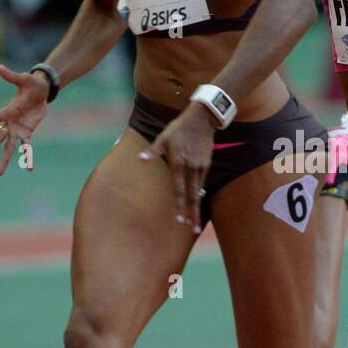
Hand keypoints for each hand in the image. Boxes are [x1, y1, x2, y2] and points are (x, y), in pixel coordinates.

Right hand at [0, 64, 49, 175]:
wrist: (41, 91)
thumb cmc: (30, 84)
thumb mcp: (24, 79)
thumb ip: (12, 76)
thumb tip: (0, 68)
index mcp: (7, 111)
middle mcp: (10, 123)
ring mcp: (18, 129)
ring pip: (9, 147)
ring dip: (5, 159)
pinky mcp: (27, 132)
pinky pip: (26, 147)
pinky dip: (27, 157)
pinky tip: (29, 168)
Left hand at [138, 100, 215, 231]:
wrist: (201, 119)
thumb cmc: (179, 128)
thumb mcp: (163, 137)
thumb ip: (153, 151)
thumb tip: (140, 159)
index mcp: (178, 163)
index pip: (179, 189)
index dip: (179, 205)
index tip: (179, 219)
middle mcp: (191, 168)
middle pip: (192, 195)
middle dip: (192, 213)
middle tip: (192, 229)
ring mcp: (200, 167)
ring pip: (198, 191)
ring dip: (197, 207)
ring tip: (196, 222)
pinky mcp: (206, 164)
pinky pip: (202, 182)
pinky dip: (200, 194)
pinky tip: (198, 201)